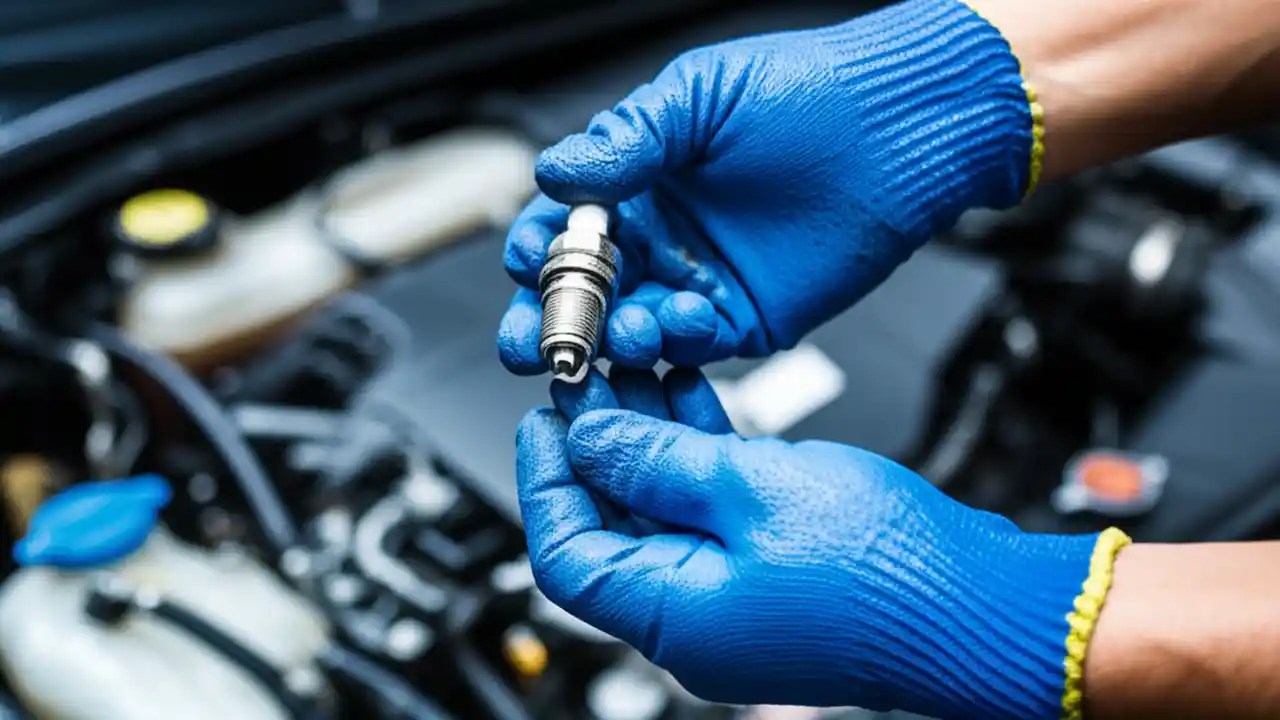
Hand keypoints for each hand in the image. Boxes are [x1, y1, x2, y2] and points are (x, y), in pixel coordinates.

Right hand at [500, 0, 1037, 373]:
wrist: (896, 129)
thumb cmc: (806, 95)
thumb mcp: (697, 98)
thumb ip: (624, 142)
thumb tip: (552, 174)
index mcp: (635, 182)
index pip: (562, 227)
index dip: (537, 248)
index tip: (529, 259)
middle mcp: (660, 239)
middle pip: (583, 294)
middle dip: (551, 320)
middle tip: (536, 341)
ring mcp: (699, 281)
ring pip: (631, 329)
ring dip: (613, 338)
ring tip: (621, 330)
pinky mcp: (743, 319)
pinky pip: (694, 345)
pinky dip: (680, 341)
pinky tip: (685, 318)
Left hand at [517, 404, 1103, 719]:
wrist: (983, 601)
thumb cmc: (886, 572)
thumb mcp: (749, 491)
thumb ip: (656, 462)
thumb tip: (590, 439)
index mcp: (673, 617)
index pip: (565, 556)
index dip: (545, 482)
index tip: (544, 419)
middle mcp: (698, 613)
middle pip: (614, 524)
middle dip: (598, 445)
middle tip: (590, 377)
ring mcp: (739, 589)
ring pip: (667, 505)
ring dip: (649, 438)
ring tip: (636, 366)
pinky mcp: (778, 562)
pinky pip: (717, 504)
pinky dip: (699, 450)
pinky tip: (694, 393)